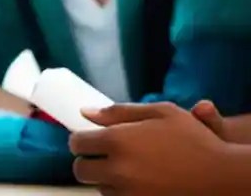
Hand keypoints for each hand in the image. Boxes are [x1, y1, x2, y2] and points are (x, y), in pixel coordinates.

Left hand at [70, 101, 240, 194]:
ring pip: (99, 188)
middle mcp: (118, 169)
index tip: (90, 140)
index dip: (82, 140)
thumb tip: (86, 112)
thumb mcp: (161, 112)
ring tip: (130, 168)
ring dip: (106, 178)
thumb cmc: (194, 139)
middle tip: (104, 157)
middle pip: (81, 171)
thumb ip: (119, 112)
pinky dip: (122, 192)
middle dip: (89, 162)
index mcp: (118, 141)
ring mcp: (129, 193)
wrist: (222, 175)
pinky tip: (139, 182)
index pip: (76, 143)